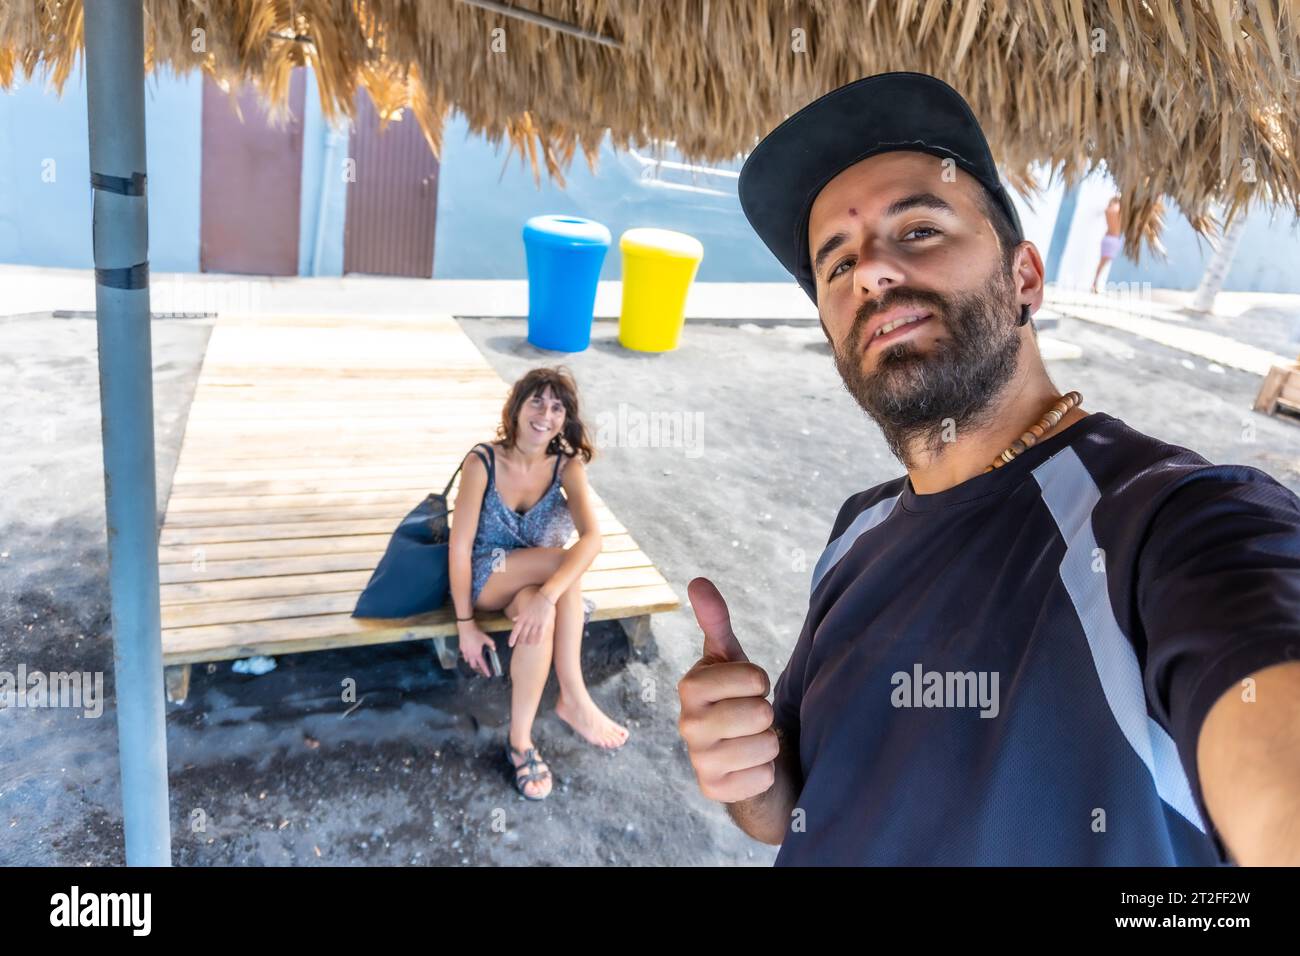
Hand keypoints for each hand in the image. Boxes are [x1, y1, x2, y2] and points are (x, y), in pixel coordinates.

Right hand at [457, 624, 496, 676]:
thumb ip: (491, 644)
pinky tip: (469, 655)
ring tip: (475, 662)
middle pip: (473, 666)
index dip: (486, 670)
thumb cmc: (476, 633)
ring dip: (472, 663)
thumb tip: (494, 649)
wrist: (466, 628)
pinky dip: (467, 657)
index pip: (482, 664)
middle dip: (477, 669)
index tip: (488, 675)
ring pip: (468, 661)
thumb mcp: (486, 638)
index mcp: (477, 654)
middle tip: (481, 669)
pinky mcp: (461, 649)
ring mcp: (465, 652)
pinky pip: (465, 656)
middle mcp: (470, 655)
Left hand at [508, 590, 555, 647]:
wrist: (545, 597)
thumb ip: (519, 615)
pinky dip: (538, 640)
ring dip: (529, 642)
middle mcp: (528, 621)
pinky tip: (537, 644)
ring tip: (529, 644)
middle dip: (521, 641)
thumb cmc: (534, 602)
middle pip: (523, 635)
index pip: (515, 630)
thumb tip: (513, 619)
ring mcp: (536, 622)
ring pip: (531, 636)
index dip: (512, 639)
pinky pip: (540, 634)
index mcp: (522, 617)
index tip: (510, 645)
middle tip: (521, 644)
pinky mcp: (543, 623)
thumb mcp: (525, 608)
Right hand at [677, 577, 778, 802]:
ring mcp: (698, 760)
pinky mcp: (713, 790)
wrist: (740, 753)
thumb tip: (698, 581)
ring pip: (764, 747)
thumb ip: (715, 620)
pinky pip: (761, 778)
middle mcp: (687, 724)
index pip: (752, 678)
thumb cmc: (737, 697)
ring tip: (752, 740)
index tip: (750, 687)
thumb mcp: (731, 658)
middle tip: (752, 717)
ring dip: (768, 744)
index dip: (761, 682)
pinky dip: (765, 773)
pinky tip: (749, 767)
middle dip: (766, 715)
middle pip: (759, 714)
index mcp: (690, 687)